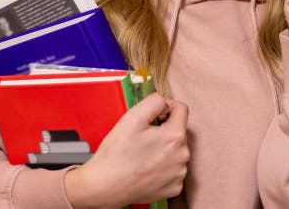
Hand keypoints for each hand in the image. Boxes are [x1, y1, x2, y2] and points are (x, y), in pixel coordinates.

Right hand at [64, 93, 189, 208]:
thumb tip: (164, 102)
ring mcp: (179, 174)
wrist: (106, 186)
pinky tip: (147, 166)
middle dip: (163, 129)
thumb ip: (154, 101)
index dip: (166, 106)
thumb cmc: (117, 154)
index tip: (155, 113)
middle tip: (142, 136)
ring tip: (143, 153)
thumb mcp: (132, 117)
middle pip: (178, 131)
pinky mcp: (174, 187)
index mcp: (174, 136)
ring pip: (176, 150)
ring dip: (164, 148)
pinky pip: (173, 169)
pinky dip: (163, 166)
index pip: (181, 109)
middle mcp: (182, 156)